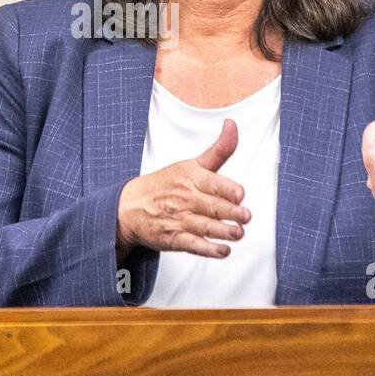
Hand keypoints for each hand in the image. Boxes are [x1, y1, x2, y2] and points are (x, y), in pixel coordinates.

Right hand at [116, 118, 250, 261]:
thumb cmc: (164, 184)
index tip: (240, 195)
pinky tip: (222, 250)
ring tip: (238, 233)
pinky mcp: (173, 238)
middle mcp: (185, 198)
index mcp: (191, 177)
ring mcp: (179, 219)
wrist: (129, 206)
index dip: (228, 190)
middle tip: (246, 216)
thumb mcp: (190, 164)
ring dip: (223, 231)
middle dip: (231, 212)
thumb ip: (219, 150)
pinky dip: (208, 249)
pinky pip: (193, 245)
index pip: (213, 183)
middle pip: (212, 206)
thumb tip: (233, 125)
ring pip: (205, 226)